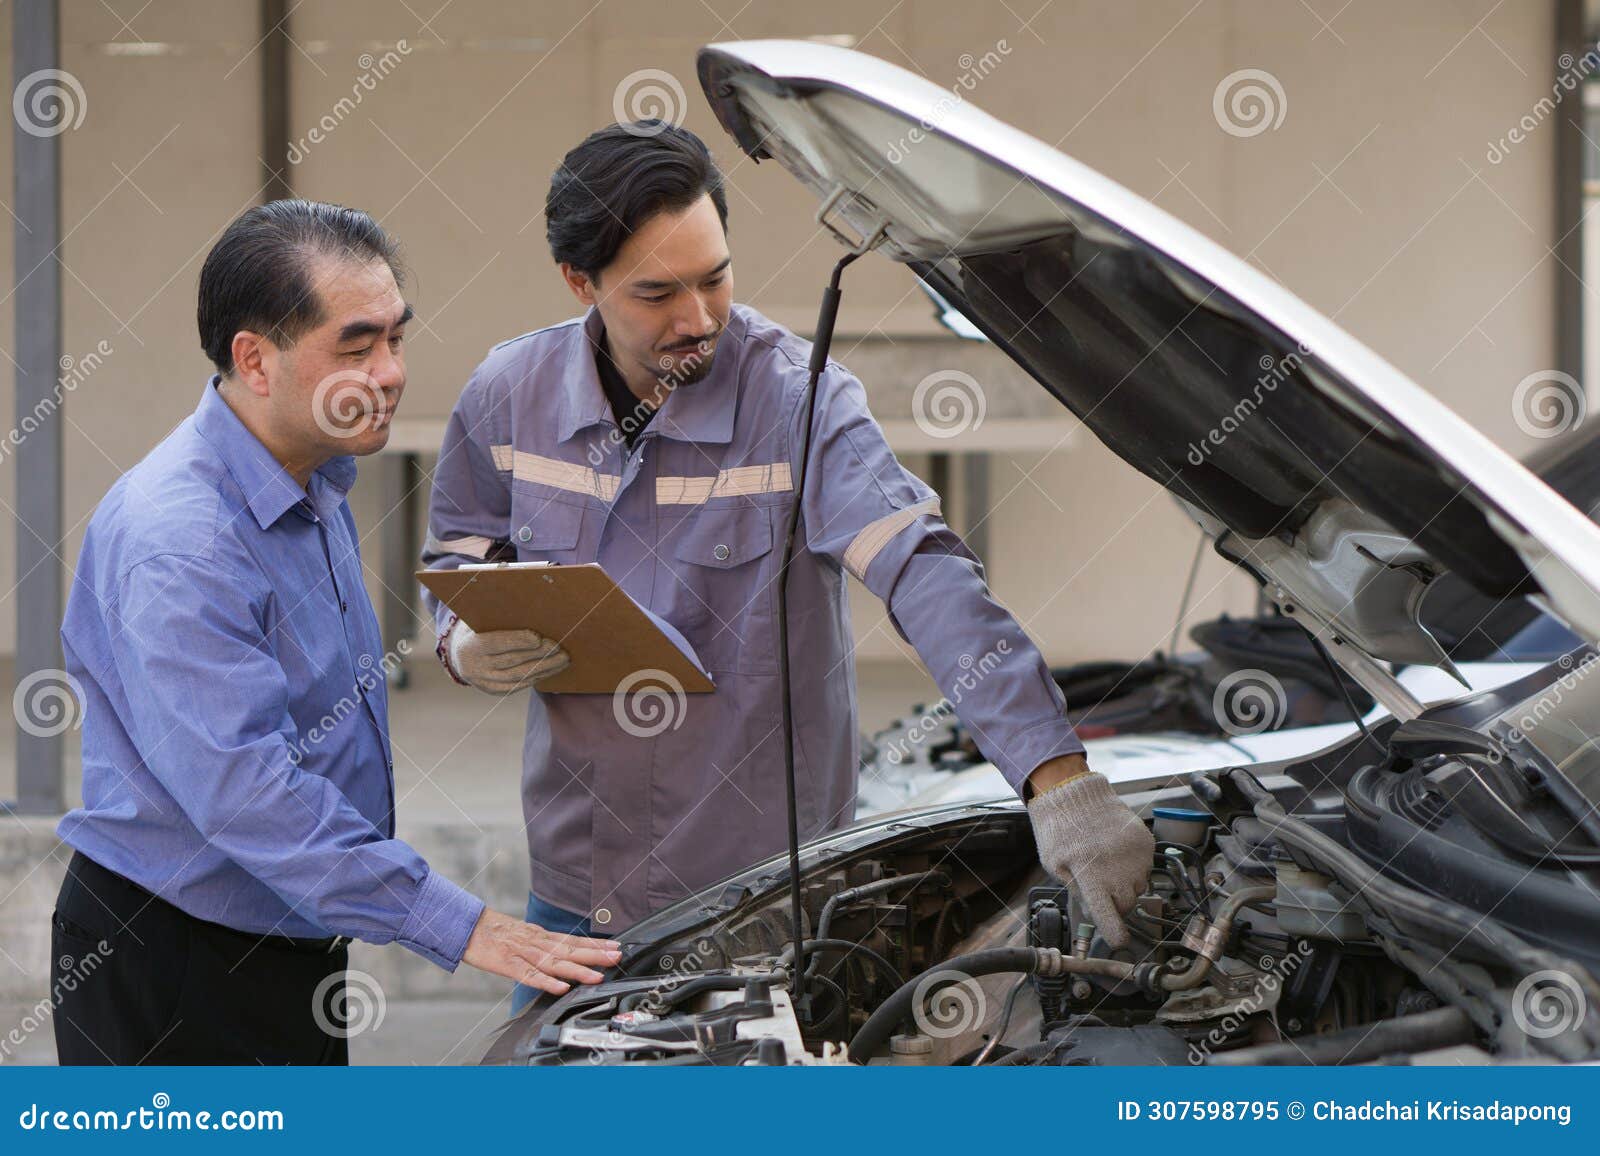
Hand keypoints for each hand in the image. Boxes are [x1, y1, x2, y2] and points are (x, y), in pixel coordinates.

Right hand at [446, 620, 569, 693]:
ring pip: (518, 676)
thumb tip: (526, 600)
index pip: (495, 643)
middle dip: (539, 654)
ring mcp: (483, 681)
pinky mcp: (492, 690)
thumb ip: (497, 612)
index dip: (517, 641)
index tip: (538, 637)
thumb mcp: (481, 617)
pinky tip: (551, 670)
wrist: (460, 654)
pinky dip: (536, 677)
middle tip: (560, 647)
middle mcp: (475, 666)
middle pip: (512, 661)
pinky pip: (517, 686)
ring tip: (563, 659)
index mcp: (470, 645)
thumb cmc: (478, 627)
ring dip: (544, 668)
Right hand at [461, 908, 622, 995]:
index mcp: (539, 936)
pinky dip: (546, 980)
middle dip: (595, 954)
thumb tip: (561, 953)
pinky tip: (560, 986)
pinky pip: (529, 974)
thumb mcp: (522, 934)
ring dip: (577, 969)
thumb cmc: (492, 932)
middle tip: (617, 957)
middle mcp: (535, 942)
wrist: (465, 925)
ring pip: (554, 962)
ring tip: (597, 976)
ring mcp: (522, 952)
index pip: (572, 940)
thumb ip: (541, 944)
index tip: (616, 947)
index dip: (595, 945)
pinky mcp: (507, 964)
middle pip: (569, 949)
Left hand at [1026, 766, 1153, 948]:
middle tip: (1102, 887)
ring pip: (1138, 887)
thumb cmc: (1060, 830)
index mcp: (1092, 878)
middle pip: (1127, 905)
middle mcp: (1118, 870)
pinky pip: (1146, 867)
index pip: (1110, 918)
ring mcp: (1135, 856)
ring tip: (1108, 864)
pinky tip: (1117, 852)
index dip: (1116, 934)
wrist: (1075, 795)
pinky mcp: (1145, 844)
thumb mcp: (1056, 866)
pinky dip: (1134, 866)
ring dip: (1126, 884)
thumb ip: (1077, 891)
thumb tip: (1094, 913)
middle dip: (1116, 903)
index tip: (1119, 941)